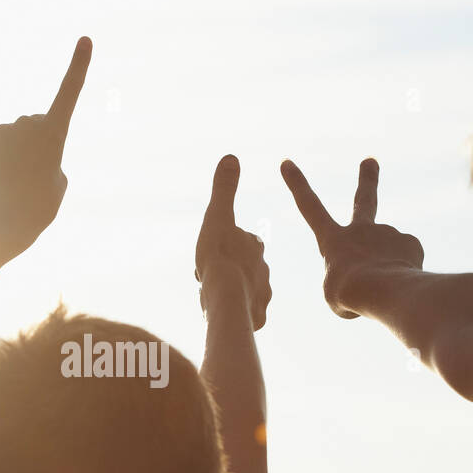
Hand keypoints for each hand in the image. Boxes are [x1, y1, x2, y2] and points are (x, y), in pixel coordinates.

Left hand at [0, 36, 91, 265]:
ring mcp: (6, 131)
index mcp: (55, 132)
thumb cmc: (39, 208)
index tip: (85, 38)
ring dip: (17, 153)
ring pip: (17, 133)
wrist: (5, 225)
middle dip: (37, 146)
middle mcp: (29, 122)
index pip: (70, 92)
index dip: (78, 65)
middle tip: (32, 177)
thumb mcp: (57, 183)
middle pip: (38, 124)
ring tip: (14, 179)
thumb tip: (26, 147)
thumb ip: (47, 157)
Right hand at [195, 155, 271, 330]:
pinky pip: (247, 313)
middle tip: (208, 278)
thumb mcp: (217, 218)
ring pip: (243, 290)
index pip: (239, 242)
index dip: (222, 247)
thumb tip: (231, 157)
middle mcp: (264, 268)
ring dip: (231, 292)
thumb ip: (224, 189)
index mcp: (254, 244)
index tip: (212, 253)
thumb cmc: (219, 258)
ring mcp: (263, 292)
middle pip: (241, 267)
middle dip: (227, 271)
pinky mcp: (259, 315)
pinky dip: (237, 313)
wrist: (227, 300)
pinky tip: (224, 316)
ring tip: (214, 298)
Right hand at [281, 157, 423, 317]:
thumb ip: (353, 278)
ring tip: (386, 289)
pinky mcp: (410, 241)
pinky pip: (409, 261)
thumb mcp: (337, 295)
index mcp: (333, 240)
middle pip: (364, 200)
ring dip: (389, 271)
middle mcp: (361, 230)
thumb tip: (376, 268)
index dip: (296, 184)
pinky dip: (406, 274)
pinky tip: (402, 283)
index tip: (286, 162)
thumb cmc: (350, 294)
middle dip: (367, 178)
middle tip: (370, 161)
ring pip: (389, 256)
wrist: (382, 290)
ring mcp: (387, 232)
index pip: (309, 207)